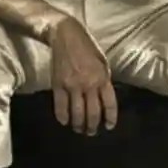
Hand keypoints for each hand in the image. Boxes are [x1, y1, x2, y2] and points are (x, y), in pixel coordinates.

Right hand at [46, 15, 118, 135]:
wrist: (66, 35)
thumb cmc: (87, 47)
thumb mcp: (102, 63)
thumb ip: (104, 81)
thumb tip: (104, 99)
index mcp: (103, 78)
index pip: (109, 105)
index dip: (110, 119)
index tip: (108, 126)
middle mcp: (89, 84)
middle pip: (93, 114)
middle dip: (93, 126)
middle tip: (91, 132)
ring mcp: (72, 86)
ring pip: (77, 114)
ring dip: (79, 126)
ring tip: (79, 129)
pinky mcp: (58, 85)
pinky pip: (60, 107)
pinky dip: (63, 117)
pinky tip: (65, 122)